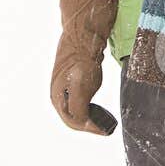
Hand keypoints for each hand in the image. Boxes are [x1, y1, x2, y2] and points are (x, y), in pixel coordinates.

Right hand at [50, 0, 117, 133]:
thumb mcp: (82, 86)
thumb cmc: (81, 59)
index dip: (90, 129)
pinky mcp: (70, 80)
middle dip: (90, 125)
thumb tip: (84, 124)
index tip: (106, 130)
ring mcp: (63, 86)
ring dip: (89, 117)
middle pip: (73, 119)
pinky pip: (79, 100)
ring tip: (104, 118)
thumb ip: (79, 108)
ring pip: (76, 110)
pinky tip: (98, 106)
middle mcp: (57, 94)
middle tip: (107, 127)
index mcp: (57, 97)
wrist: (82, 34)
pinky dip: (89, 107)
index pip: (73, 122)